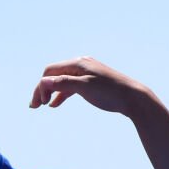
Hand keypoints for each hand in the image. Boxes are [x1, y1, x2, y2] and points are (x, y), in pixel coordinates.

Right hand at [29, 57, 154, 117]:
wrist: (134, 98)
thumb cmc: (110, 92)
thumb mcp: (85, 88)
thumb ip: (64, 83)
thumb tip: (44, 81)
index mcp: (78, 63)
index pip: (51, 71)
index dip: (41, 86)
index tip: (39, 104)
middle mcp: (81, 64)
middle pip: (54, 75)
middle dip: (42, 89)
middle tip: (34, 106)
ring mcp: (86, 73)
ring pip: (62, 81)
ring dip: (51, 92)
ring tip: (42, 105)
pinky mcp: (91, 82)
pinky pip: (71, 86)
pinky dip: (62, 94)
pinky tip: (55, 104)